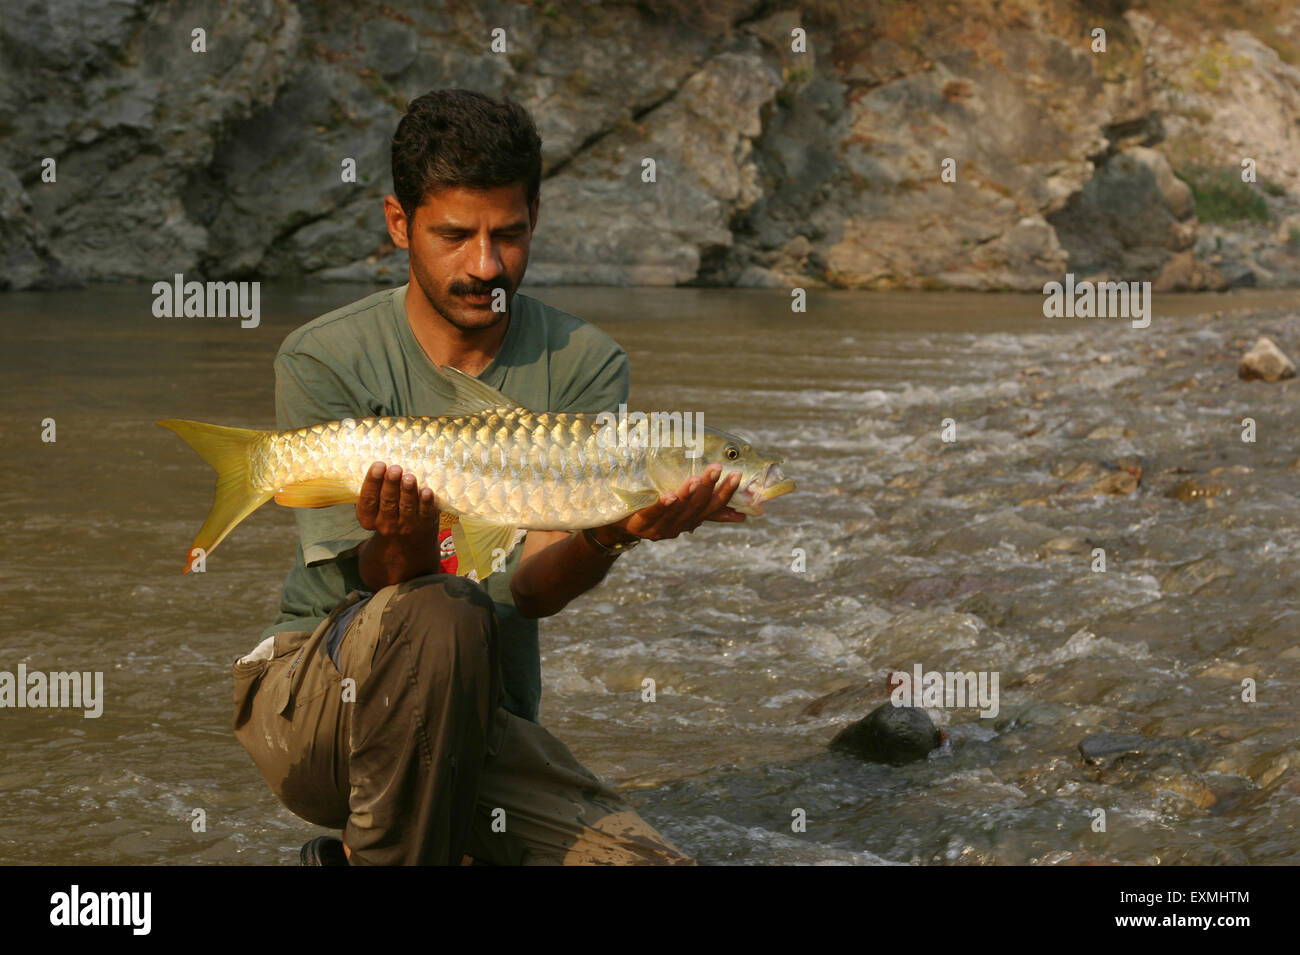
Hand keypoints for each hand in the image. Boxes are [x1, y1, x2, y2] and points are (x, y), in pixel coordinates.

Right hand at [356, 462, 439, 588]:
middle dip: (391, 485)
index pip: (368, 500)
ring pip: (407, 507)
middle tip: (395, 469)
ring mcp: (407, 526)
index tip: (378, 465)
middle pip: (388, 502)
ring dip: (408, 492)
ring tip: (409, 477)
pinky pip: (426, 514)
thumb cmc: (388, 521)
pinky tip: (427, 490)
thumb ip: (375, 494)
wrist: (407, 550)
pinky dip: (427, 503)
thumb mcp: (374, 513)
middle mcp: (387, 524)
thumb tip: (379, 466)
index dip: (372, 483)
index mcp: (370, 519)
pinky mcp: (425, 526)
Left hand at [598, 464, 746, 544]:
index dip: (725, 493)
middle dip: (708, 488)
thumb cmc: (656, 514)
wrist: (620, 527)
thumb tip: (742, 516)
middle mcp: (678, 528)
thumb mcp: (684, 512)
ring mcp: (659, 528)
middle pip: (696, 508)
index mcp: (691, 523)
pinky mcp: (641, 524)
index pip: (712, 508)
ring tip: (696, 479)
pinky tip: (670, 496)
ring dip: (687, 495)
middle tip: (717, 468)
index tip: (736, 475)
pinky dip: (663, 505)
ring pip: (677, 511)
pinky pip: (653, 513)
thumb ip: (709, 513)